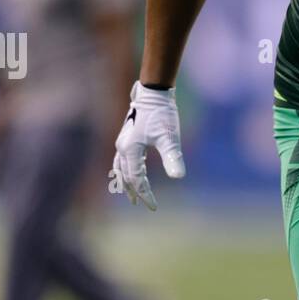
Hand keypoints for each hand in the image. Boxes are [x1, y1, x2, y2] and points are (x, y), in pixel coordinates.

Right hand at [113, 80, 184, 210]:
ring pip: (120, 168)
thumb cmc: (162, 114)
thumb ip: (172, 157)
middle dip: (135, 191)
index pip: (136, 179)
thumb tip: (178, 177)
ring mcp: (122, 142)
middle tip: (143, 205)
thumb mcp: (169, 138)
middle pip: (126, 176)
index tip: (153, 207)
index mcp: (130, 150)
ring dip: (126, 182)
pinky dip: (125, 170)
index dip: (145, 194)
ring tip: (132, 195)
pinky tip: (133, 173)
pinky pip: (122, 159)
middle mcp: (122, 147)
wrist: (153, 92)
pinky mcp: (127, 137)